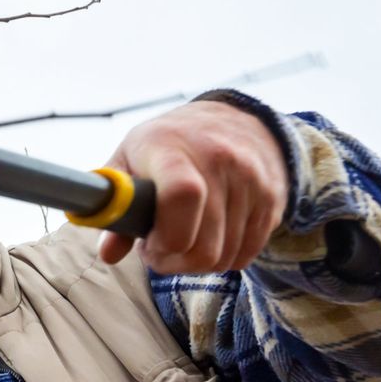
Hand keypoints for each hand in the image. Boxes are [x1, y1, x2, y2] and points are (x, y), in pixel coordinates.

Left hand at [99, 100, 289, 273]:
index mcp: (172, 148)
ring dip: (196, 262)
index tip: (148, 244)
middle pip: (204, 245)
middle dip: (174, 261)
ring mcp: (251, 180)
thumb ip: (113, 206)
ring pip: (224, 257)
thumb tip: (107, 253)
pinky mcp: (273, 199)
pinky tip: (206, 238)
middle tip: (159, 249)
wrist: (232, 119)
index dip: (165, 238)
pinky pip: (247, 255)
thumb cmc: (167, 145)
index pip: (182, 197)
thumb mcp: (129, 160)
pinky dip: (223, 258)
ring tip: (181, 239)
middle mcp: (219, 160)